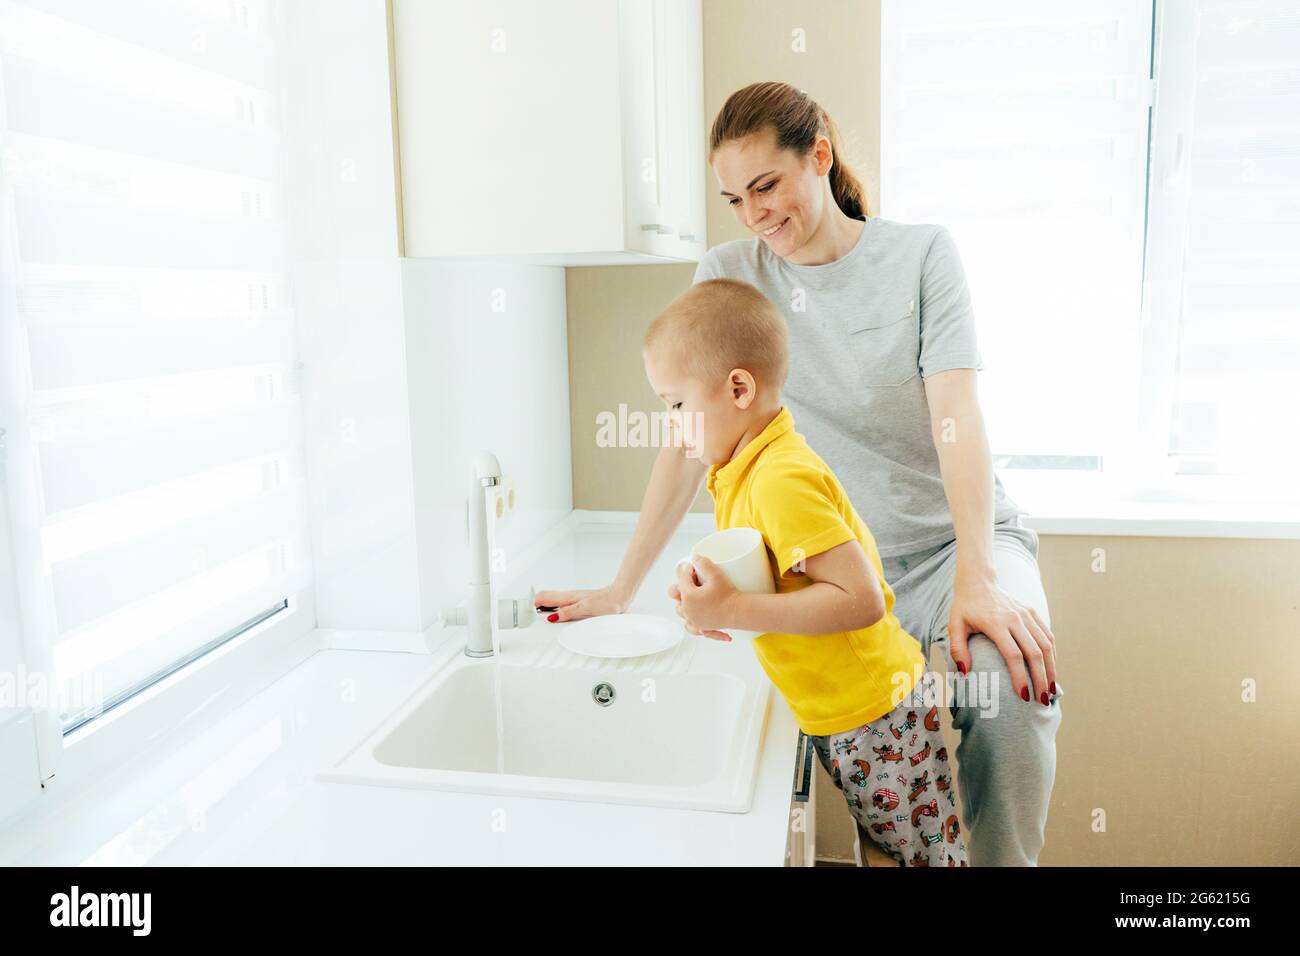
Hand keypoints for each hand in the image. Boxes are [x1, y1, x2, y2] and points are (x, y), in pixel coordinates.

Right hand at [534, 585, 627, 622]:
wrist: (619, 597)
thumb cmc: (606, 602)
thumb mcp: (585, 609)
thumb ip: (568, 612)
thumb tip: (552, 617)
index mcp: (567, 598)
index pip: (542, 597)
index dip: (532, 604)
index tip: (525, 613)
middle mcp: (567, 597)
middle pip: (544, 598)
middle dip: (533, 605)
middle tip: (525, 615)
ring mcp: (571, 599)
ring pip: (551, 600)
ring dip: (541, 606)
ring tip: (534, 615)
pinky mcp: (576, 602)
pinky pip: (559, 603)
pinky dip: (551, 608)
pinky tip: (552, 614)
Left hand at [669, 555, 736, 641]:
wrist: (738, 612)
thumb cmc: (728, 595)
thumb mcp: (716, 574)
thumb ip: (704, 563)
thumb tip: (695, 557)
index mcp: (688, 596)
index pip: (683, 578)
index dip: (688, 570)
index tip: (694, 567)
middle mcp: (687, 609)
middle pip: (676, 594)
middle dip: (682, 585)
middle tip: (694, 581)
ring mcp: (692, 619)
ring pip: (680, 610)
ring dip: (684, 602)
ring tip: (694, 595)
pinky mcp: (699, 626)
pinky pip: (689, 625)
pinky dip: (689, 620)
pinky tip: (694, 615)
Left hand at [948, 577, 1056, 705]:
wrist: (978, 581)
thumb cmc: (965, 607)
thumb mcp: (954, 626)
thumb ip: (957, 649)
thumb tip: (964, 674)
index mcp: (996, 623)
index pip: (1013, 655)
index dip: (1020, 677)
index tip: (1023, 696)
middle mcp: (1015, 618)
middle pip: (1034, 653)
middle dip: (1041, 679)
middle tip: (1042, 700)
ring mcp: (1026, 614)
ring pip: (1046, 645)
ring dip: (1051, 669)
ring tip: (1051, 690)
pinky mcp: (1033, 612)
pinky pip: (1047, 635)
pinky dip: (1052, 654)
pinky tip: (1051, 670)